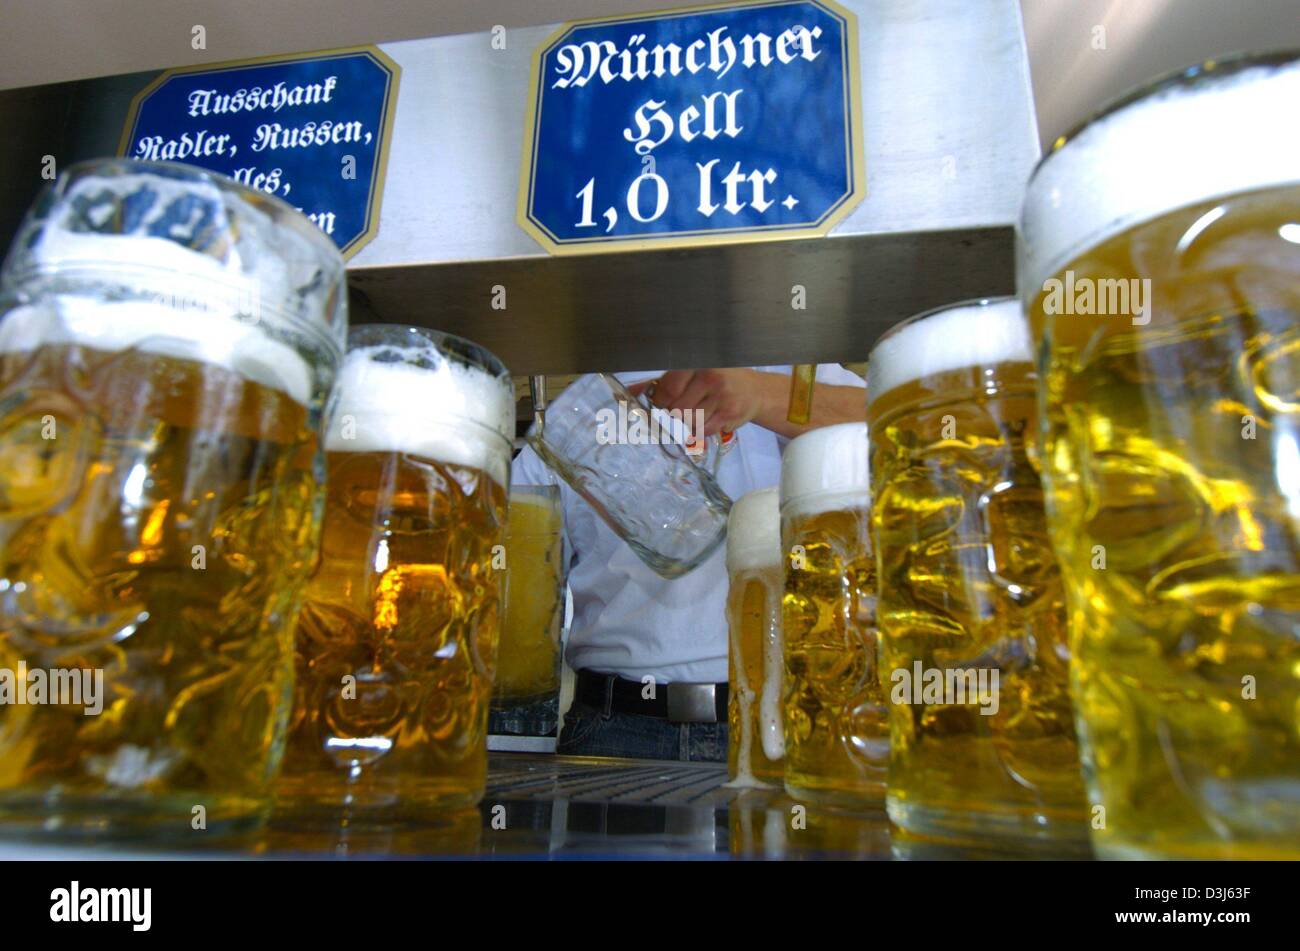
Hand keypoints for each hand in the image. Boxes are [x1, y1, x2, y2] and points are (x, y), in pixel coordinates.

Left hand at [631, 368, 763, 436]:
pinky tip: (708, 418)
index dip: (662, 401)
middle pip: (676, 409)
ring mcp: (722, 396)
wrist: (754, 391)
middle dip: (673, 413)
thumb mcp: (690, 373)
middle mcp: (711, 377)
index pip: (668, 390)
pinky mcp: (730, 414)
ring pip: (688, 422)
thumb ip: (661, 382)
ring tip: (696, 411)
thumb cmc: (716, 379)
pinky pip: (702, 431)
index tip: (665, 401)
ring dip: (687, 422)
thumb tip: (629, 393)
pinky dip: (699, 430)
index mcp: (698, 362)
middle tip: (682, 407)